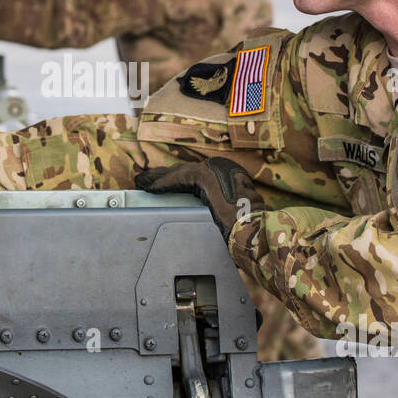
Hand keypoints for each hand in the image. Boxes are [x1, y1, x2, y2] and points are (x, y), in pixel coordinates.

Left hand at [135, 157, 264, 237]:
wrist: (254, 229)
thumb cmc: (247, 229)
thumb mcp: (233, 215)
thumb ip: (218, 209)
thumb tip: (206, 216)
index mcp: (230, 176)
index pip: (197, 176)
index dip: (176, 179)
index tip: (162, 184)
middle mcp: (223, 168)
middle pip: (185, 172)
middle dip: (163, 176)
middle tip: (145, 179)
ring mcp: (215, 168)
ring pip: (179, 173)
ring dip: (158, 178)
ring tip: (142, 181)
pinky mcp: (205, 174)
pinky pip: (177, 178)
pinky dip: (162, 184)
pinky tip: (150, 187)